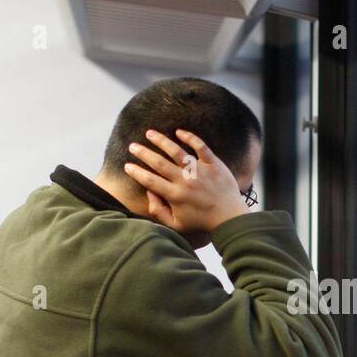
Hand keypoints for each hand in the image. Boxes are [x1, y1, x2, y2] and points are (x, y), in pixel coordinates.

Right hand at [124, 129, 248, 233]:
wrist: (229, 217)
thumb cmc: (201, 221)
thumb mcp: (176, 225)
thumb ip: (158, 211)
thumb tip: (148, 193)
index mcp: (175, 195)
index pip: (150, 181)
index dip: (136, 172)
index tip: (127, 165)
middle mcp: (185, 181)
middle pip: (159, 163)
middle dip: (143, 153)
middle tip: (133, 146)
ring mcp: (199, 171)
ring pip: (176, 151)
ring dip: (161, 140)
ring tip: (149, 133)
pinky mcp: (213, 164)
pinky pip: (200, 146)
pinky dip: (190, 137)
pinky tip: (178, 131)